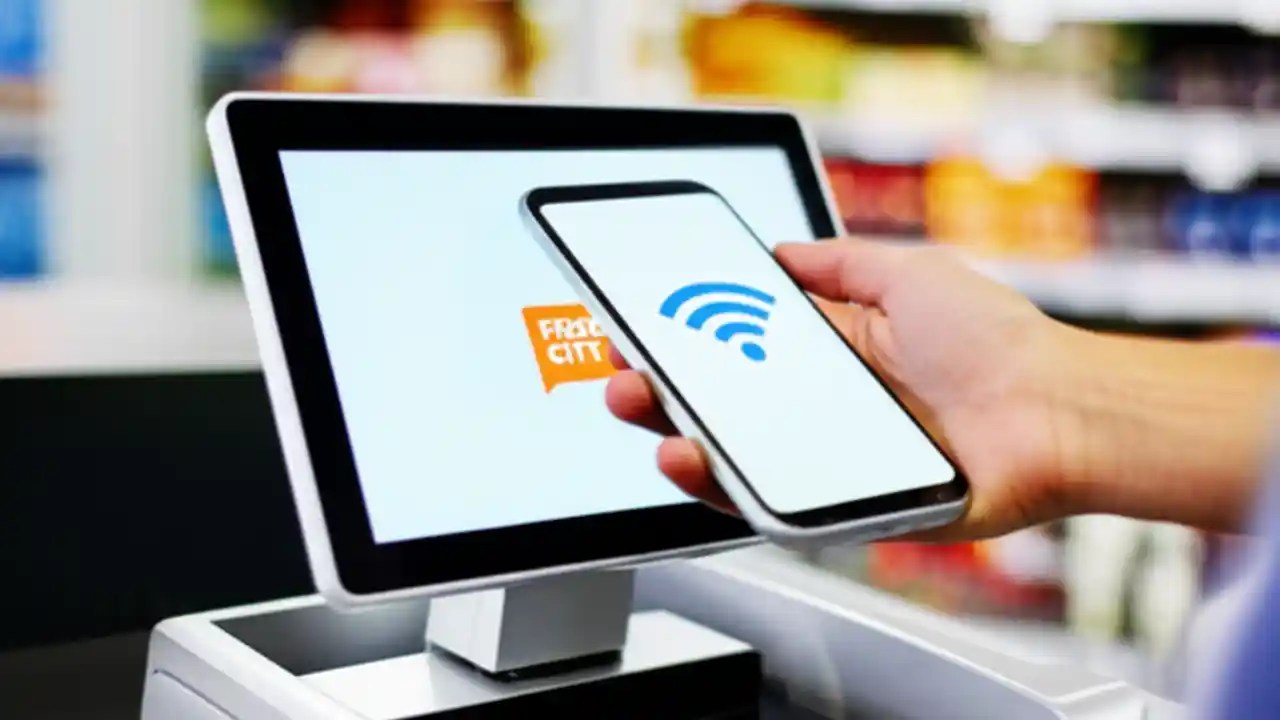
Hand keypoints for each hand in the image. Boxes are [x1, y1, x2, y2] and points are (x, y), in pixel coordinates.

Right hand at [605, 238, 1077, 540]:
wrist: (1058, 415)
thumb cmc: (999, 344)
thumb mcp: (911, 275)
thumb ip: (839, 263)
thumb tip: (778, 250)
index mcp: (832, 352)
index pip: (736, 347)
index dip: (685, 338)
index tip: (641, 324)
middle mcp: (820, 408)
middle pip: (722, 403)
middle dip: (660, 386)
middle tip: (622, 373)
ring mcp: (827, 460)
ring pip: (732, 456)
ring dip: (673, 433)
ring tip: (639, 409)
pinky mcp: (841, 507)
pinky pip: (768, 503)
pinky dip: (721, 486)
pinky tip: (689, 459)